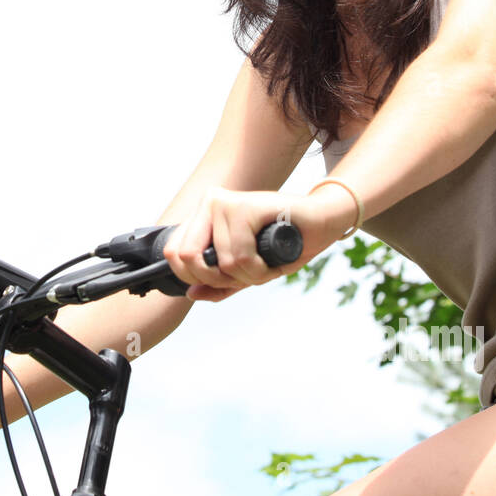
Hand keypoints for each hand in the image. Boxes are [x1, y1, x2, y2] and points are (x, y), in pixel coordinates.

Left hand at [161, 186, 349, 302]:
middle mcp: (210, 202)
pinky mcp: (245, 205)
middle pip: (187, 257)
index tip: (220, 278)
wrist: (321, 222)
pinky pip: (239, 256)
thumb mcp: (246, 270)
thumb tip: (191, 293)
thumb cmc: (283, 245)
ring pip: (220, 262)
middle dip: (218, 278)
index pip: (173, 251)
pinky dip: (258, 269)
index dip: (194, 276)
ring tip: (264, 263)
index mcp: (204, 214)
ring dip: (247, 276)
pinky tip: (270, 258)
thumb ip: (218, 282)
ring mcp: (226, 202)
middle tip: (244, 273)